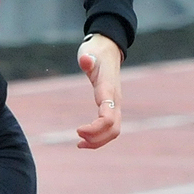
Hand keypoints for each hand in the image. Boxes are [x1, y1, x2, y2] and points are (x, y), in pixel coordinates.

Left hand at [74, 34, 122, 148]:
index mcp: (109, 90)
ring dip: (99, 141)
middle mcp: (115, 100)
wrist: (108, 48)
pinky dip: (99, 136)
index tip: (78, 131)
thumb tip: (85, 59)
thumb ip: (88, 58)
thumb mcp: (90, 51)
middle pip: (114, 129)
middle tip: (78, 141)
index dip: (94, 129)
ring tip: (79, 144)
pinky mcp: (111, 105)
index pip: (108, 118)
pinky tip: (84, 138)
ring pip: (114, 131)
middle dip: (97, 139)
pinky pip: (110, 127)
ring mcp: (115, 104)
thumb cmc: (96, 51)